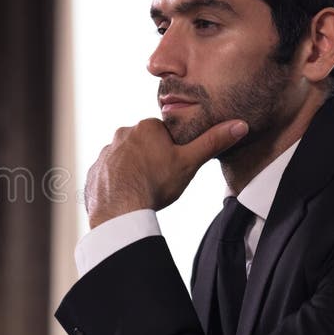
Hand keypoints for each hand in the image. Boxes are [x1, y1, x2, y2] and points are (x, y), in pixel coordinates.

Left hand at [84, 118, 247, 227]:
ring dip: (133, 170)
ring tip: (143, 190)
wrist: (119, 210)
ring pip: (125, 159)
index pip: (164, 134)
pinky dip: (117, 182)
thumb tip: (239, 125)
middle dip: (152, 159)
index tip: (173, 167)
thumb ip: (213, 142)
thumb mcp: (190, 162)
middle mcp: (121, 135)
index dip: (172, 152)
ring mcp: (105, 153)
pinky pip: (109, 174)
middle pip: (144, 145)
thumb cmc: (155, 184)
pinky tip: (126, 196)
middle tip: (160, 180)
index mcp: (146, 127)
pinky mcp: (94, 171)